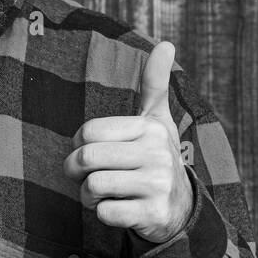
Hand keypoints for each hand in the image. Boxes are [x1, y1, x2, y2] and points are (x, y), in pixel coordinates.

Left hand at [62, 40, 193, 245]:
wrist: (181, 208)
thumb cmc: (156, 158)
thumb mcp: (157, 120)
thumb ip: (155, 83)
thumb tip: (166, 43)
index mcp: (150, 128)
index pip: (88, 132)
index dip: (78, 145)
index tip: (91, 152)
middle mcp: (158, 153)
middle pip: (86, 159)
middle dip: (76, 172)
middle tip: (85, 177)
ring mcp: (158, 185)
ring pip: (93, 187)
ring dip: (88, 196)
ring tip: (104, 194)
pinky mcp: (154, 214)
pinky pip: (105, 214)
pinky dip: (103, 214)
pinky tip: (120, 209)